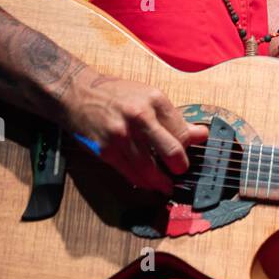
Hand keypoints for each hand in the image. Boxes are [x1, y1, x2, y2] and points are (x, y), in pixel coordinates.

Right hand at [63, 71, 207, 194]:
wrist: (77, 92)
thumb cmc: (115, 94)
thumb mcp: (148, 96)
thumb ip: (174, 118)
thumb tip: (202, 134)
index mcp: (155, 100)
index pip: (182, 132)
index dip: (188, 147)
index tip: (188, 154)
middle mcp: (140, 116)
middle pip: (171, 150)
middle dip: (180, 167)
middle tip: (180, 172)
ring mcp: (121, 134)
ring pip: (150, 168)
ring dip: (161, 181)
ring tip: (166, 186)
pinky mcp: (106, 149)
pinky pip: (129, 173)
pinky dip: (141, 182)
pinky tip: (147, 183)